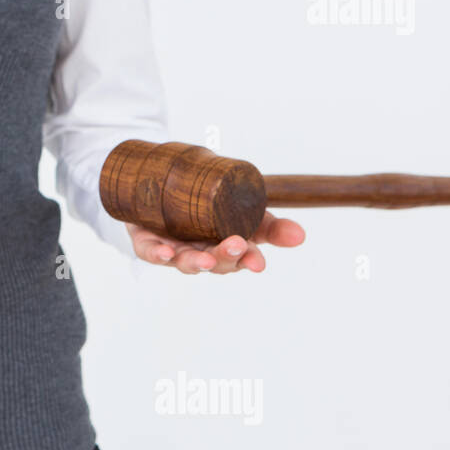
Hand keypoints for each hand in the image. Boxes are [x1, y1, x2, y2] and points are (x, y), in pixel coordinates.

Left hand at [128, 212, 305, 273]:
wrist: (165, 186)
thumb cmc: (210, 206)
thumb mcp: (245, 209)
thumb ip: (272, 225)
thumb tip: (301, 235)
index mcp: (226, 246)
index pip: (243, 258)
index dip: (250, 261)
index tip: (259, 263)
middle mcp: (202, 252)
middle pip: (215, 261)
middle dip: (226, 256)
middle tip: (237, 245)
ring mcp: (175, 249)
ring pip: (185, 261)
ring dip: (195, 262)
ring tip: (203, 260)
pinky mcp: (148, 241)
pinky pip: (150, 252)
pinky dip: (157, 254)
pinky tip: (164, 253)